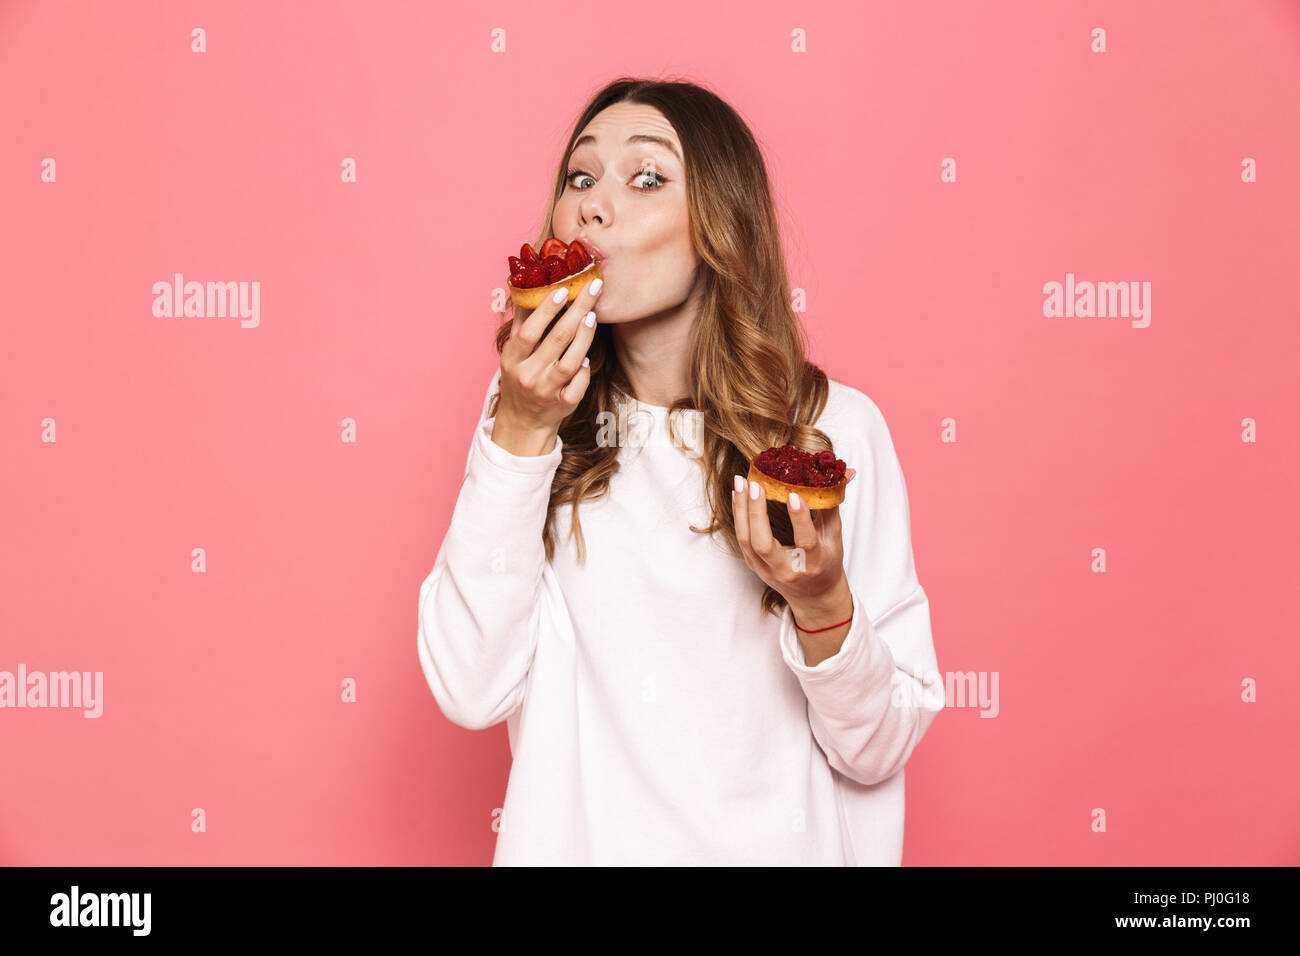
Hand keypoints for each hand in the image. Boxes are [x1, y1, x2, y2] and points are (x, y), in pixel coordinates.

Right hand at [497, 276, 603, 434]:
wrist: (522, 421)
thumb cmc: (519, 378)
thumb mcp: (513, 352)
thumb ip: (521, 321)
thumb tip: (527, 285)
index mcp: (513, 359)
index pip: (529, 331)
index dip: (546, 310)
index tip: (562, 289)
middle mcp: (528, 375)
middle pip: (556, 341)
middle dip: (576, 312)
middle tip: (593, 289)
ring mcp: (546, 392)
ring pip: (569, 363)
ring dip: (583, 338)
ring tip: (593, 316)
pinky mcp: (563, 405)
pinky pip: (577, 387)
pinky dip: (584, 372)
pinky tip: (587, 356)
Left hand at [731, 468, 856, 607]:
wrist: (813, 596)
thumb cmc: (826, 562)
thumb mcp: (835, 537)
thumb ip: (833, 504)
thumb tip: (846, 472)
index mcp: (813, 563)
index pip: (805, 541)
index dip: (799, 519)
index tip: (794, 495)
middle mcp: (787, 570)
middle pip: (764, 544)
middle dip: (756, 512)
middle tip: (755, 484)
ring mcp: (767, 570)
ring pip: (747, 541)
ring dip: (741, 510)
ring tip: (741, 482)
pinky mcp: (754, 566)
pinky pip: (742, 539)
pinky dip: (738, 515)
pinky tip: (738, 494)